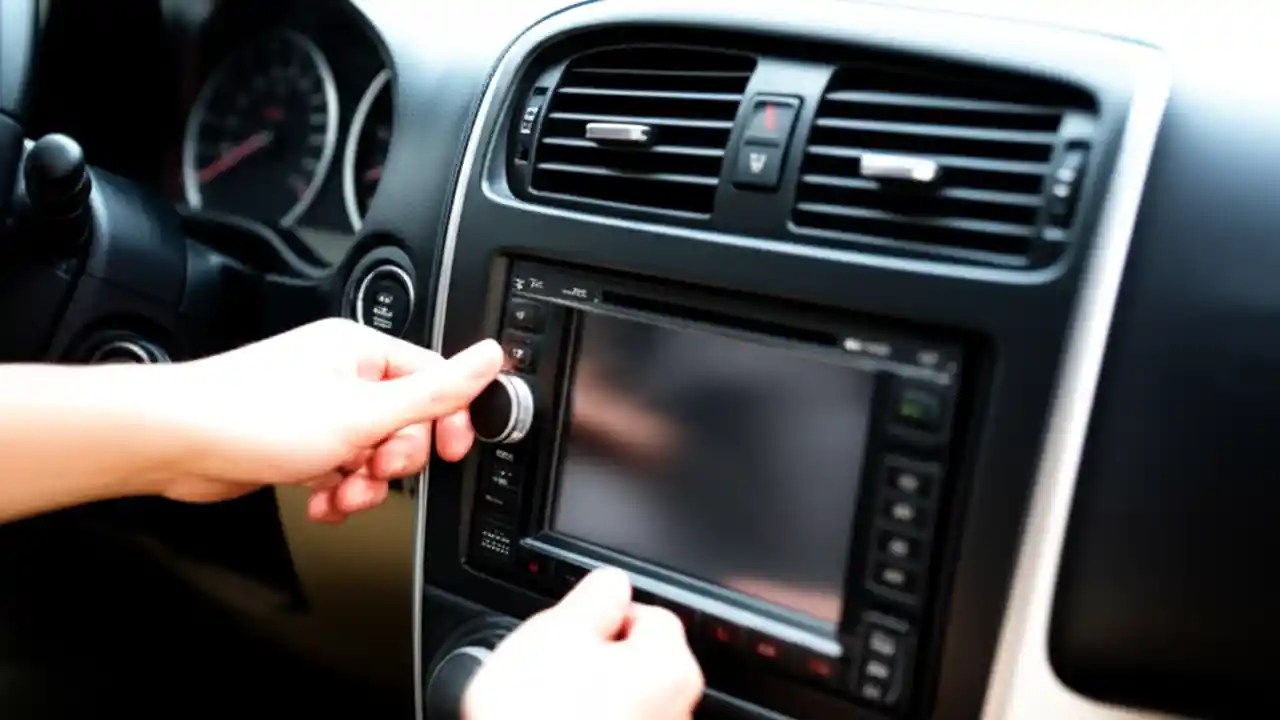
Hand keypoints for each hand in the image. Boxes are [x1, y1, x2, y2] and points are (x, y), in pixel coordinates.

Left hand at [156, 318, 502, 521]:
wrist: (177, 443)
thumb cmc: (254, 415)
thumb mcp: (366, 411)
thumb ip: (436, 391)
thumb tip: (491, 357)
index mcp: (363, 351)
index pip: (434, 379)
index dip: (449, 420)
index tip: (451, 451)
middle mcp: (341, 374)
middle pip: (405, 423)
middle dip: (394, 461)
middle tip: (375, 469)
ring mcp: (317, 409)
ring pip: (370, 453)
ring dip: (362, 484)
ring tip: (341, 493)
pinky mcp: (295, 441)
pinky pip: (338, 469)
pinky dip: (335, 491)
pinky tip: (320, 500)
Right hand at [463, 568, 703, 719]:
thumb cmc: (536, 719)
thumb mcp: (556, 634)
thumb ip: (594, 598)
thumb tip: (611, 583)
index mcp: (671, 668)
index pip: (650, 615)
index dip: (603, 618)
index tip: (571, 631)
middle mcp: (679, 714)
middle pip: (636, 666)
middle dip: (594, 665)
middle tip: (549, 672)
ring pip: (620, 707)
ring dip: (587, 704)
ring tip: (542, 710)